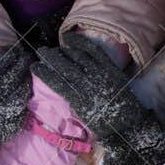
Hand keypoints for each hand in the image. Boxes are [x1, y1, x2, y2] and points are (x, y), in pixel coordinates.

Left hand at [33, 38, 164, 164]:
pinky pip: (59, 83)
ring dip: (50, 58)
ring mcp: (88, 86)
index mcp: (109, 68)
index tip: (67, 38)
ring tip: (40, 53)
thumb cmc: (125, 108)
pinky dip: (46, 74)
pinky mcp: (79, 99)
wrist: (128, 127)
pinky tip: (37, 68)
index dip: (77, 42)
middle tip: (46, 49)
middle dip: (59, 51)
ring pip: (65, 67)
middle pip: (75, 56)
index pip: (90, 49)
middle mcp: (98, 74)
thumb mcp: (119, 84)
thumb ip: (105, 74)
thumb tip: (90, 67)